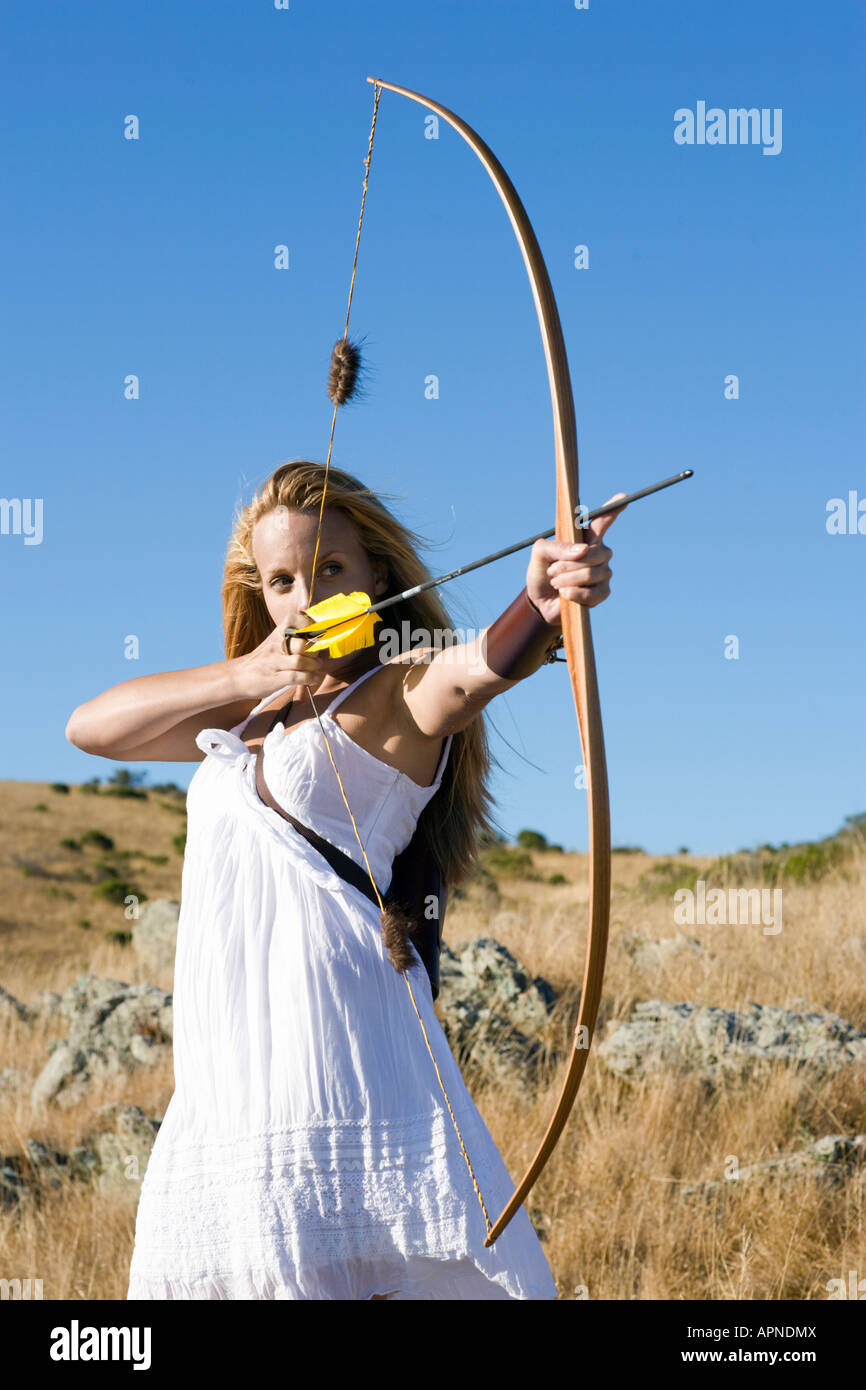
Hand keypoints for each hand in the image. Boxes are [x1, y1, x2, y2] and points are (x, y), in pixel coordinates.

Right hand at [227, 620, 327, 700]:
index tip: (316, 635)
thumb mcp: (275, 642)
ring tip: (315, 669)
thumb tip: (318, 636)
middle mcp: (276, 645)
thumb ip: (293, 637)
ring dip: (314, 666)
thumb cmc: (263, 660)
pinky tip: (313, 679)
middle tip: (315, 658)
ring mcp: (274, 662)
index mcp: (277, 633)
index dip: (311, 627)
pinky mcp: (275, 678)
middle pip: (303, 644)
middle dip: (315, 652)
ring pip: (301, 661)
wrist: (238, 676)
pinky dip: (310, 678)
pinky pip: (297, 677)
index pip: (296, 621)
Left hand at [524, 493, 626, 623]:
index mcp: (585, 538)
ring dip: (567, 579)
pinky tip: (565, 594)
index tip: (623, 497)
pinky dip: (575, 594)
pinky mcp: (602, 593)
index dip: (613, 509)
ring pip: (591, 573)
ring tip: (556, 582)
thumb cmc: (542, 571)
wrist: (539, 600)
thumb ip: (556, 546)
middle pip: (594, 553)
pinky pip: (593, 593)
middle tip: (553, 570)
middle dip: (568, 563)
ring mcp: (603, 573)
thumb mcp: (540, 553)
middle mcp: (598, 552)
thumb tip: (582, 550)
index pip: (603, 521)